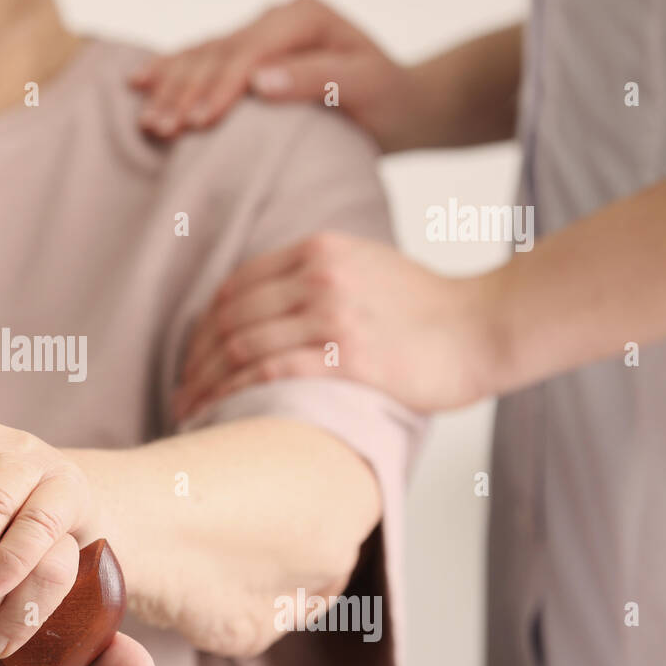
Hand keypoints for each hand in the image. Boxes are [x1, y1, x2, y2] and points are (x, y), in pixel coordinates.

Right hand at [130, 0, 424, 150]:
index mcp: (303, 15)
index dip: (222, 86)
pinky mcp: (246, 55)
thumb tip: (259, 81)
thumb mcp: (365, 85)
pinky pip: (199, 61)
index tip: (201, 122)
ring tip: (147, 121)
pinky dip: (170, 75)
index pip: (250, 51)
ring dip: (171, 89)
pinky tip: (141, 84)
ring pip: (202, 56)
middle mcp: (275, 17)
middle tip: (162, 129)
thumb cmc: (387, 98)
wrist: (397, 105)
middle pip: (219, 54)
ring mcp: (257, 33)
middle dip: (187, 92)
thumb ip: (314, 79)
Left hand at [172, 232, 497, 417]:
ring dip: (205, 384)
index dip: (202, 328)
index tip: (192, 360)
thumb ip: (314, 277)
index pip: (234, 288)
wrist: (485, 328)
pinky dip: (232, 395)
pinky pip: (268, 373)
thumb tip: (262, 309)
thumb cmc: (427, 310)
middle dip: (195, 361)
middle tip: (181, 393)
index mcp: (318, 250)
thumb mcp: (364, 268)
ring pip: (239, 347)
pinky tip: (218, 415)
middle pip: (229, 319)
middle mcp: (319, 275)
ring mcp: (332, 313)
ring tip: (190, 412)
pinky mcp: (348, 355)